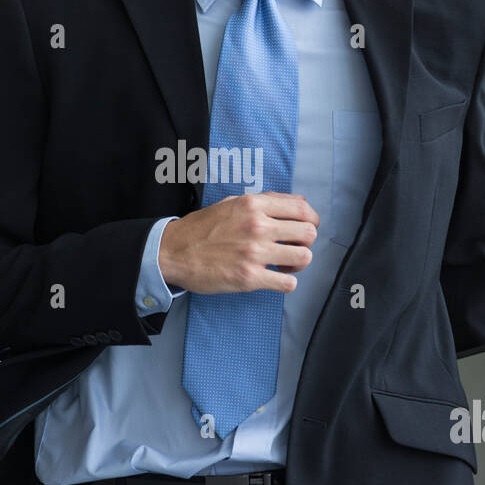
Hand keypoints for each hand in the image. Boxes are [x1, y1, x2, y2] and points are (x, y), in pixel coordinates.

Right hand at [158, 191, 319, 294]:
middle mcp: (257, 226)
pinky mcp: (249, 277)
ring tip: (285, 265)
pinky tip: (275, 278)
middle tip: (294, 248)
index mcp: (254, 205)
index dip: (312, 220)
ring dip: (298, 264)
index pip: (302, 208)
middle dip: (306, 243)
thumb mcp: (232, 203)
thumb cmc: (201, 229)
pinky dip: (287, 283)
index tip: (306, 228)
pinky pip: (287, 283)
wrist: (173, 252)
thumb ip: (265, 201)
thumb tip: (297, 202)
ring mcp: (255, 253)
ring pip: (303, 257)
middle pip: (308, 233)